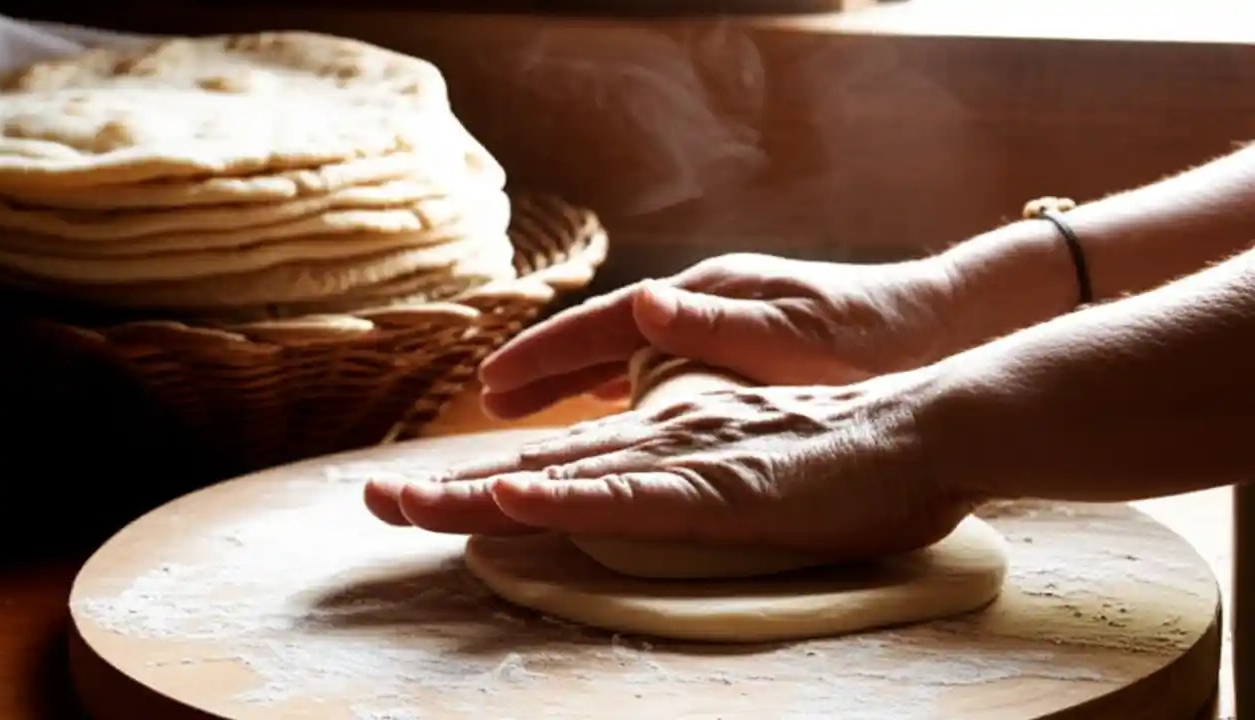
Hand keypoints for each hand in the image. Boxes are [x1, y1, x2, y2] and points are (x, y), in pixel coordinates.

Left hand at [365, 370, 974, 562]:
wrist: (927, 426)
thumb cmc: (850, 456)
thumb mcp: (753, 466)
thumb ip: (695, 475)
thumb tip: (649, 492)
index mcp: (669, 440)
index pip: (560, 461)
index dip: (485, 479)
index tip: (420, 494)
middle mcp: (664, 439)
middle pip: (540, 465)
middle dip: (451, 484)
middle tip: (371, 497)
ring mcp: (690, 459)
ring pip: (567, 477)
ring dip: (480, 490)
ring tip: (405, 500)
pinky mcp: (725, 485)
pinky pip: (635, 494)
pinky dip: (570, 496)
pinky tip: (513, 496)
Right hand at [477, 252, 962, 418]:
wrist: (933, 325)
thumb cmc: (870, 335)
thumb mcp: (796, 337)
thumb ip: (719, 325)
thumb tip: (643, 301)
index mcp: (706, 299)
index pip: (605, 326)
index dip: (545, 356)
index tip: (492, 382)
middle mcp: (701, 306)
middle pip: (602, 338)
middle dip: (544, 369)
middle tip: (489, 401)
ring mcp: (716, 325)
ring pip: (626, 354)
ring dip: (575, 380)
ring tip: (526, 409)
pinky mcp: (735, 348)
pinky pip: (658, 368)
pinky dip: (620, 386)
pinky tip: (609, 406)